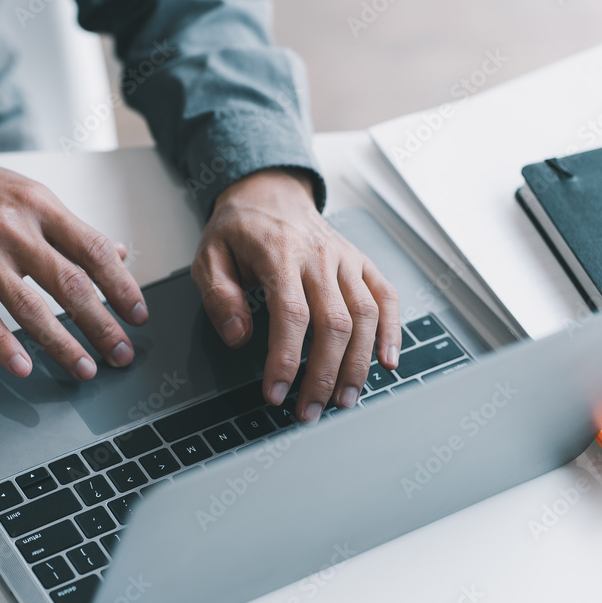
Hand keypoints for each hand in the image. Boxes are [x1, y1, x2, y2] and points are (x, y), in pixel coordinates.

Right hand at [0, 149, 148, 380]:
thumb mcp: (28, 195)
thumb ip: (72, 228)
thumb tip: (118, 252)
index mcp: (41, 207)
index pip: (94, 251)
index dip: (122, 287)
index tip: (139, 314)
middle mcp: (15, 230)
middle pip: (70, 284)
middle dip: (102, 325)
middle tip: (121, 354)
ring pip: (30, 308)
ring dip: (62, 344)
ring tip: (85, 368)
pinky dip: (3, 345)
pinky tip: (23, 366)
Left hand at [191, 168, 400, 423]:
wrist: (270, 191)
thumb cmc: (239, 229)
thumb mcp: (209, 256)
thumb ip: (219, 296)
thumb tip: (239, 337)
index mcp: (279, 253)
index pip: (291, 314)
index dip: (285, 359)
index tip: (276, 393)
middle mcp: (319, 256)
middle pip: (333, 323)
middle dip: (322, 374)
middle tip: (309, 411)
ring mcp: (345, 260)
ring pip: (365, 316)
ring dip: (358, 364)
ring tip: (344, 400)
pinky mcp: (362, 263)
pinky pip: (386, 298)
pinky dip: (393, 332)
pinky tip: (388, 363)